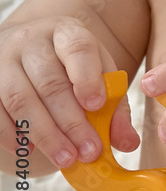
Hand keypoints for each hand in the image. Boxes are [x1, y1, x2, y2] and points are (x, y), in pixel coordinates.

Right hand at [0, 17, 139, 168]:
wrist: (25, 50)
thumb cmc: (68, 66)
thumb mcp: (96, 73)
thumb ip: (114, 106)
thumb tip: (128, 142)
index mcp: (65, 31)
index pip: (76, 47)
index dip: (87, 77)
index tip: (97, 106)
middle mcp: (31, 40)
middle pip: (49, 81)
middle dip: (71, 122)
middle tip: (88, 152)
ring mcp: (4, 60)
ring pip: (21, 98)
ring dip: (45, 135)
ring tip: (66, 158)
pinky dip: (13, 135)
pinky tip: (31, 151)